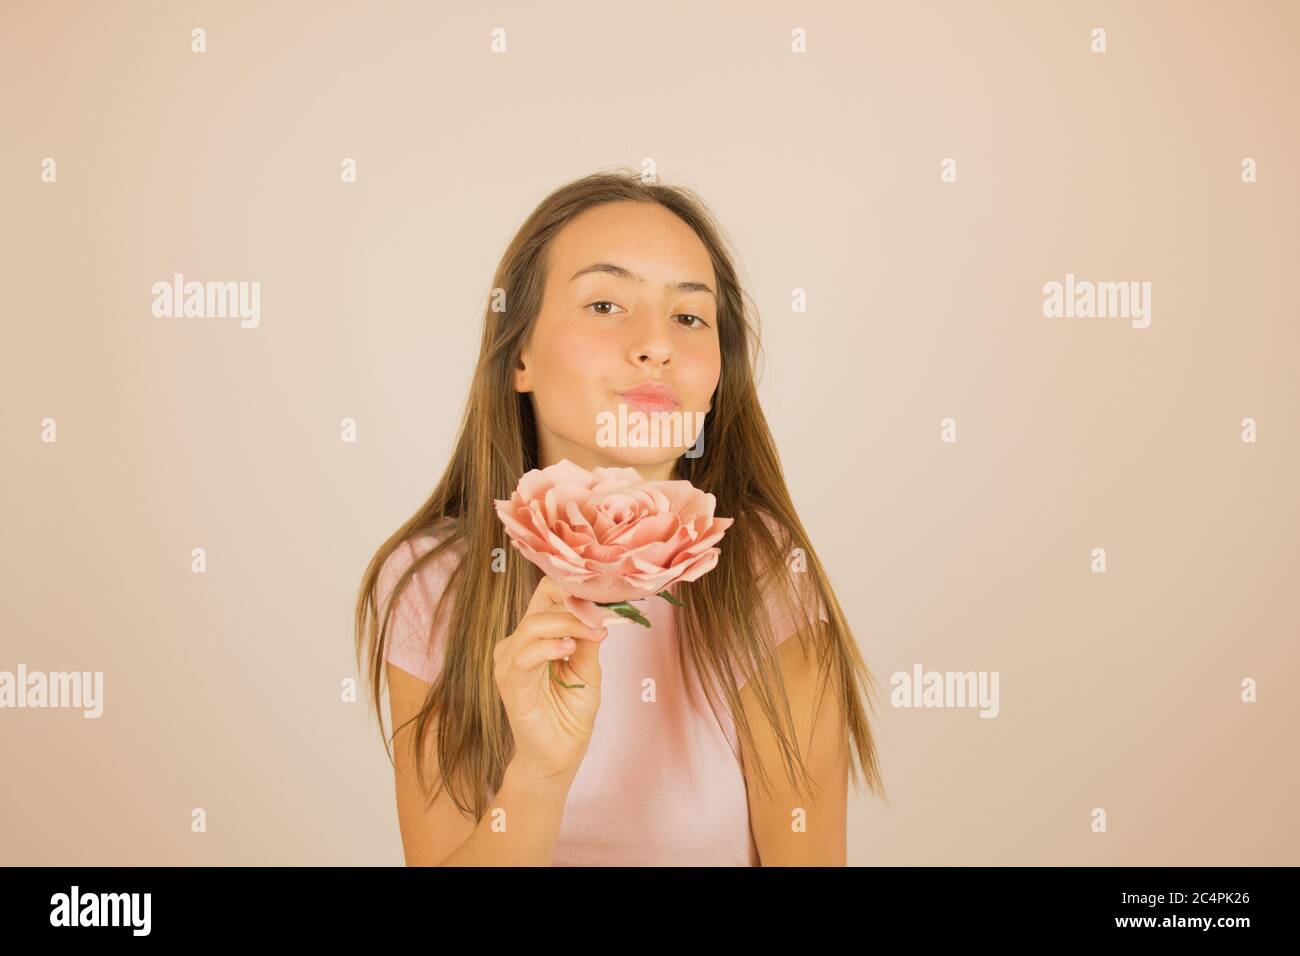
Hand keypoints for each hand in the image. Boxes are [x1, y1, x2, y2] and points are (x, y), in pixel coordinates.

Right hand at [494, 575, 607, 782]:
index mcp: (537, 635)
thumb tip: (601, 612)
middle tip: (607, 613)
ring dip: (570, 623)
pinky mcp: (509, 682)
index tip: (607, 596)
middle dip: (577, 602)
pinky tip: (568, 649)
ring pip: (535, 623)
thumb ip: (588, 641)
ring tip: (595, 633)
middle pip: (543, 600)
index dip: (575, 588)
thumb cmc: (571, 714)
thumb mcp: (588, 670)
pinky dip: (549, 647)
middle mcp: (519, 642)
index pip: (548, 593)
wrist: (559, 755)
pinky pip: (525, 655)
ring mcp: (510, 660)